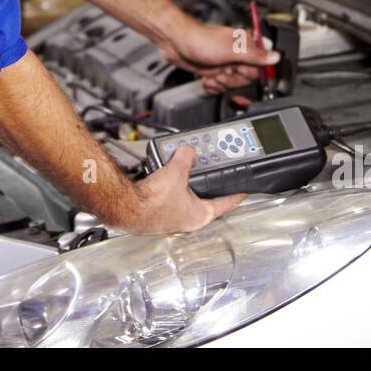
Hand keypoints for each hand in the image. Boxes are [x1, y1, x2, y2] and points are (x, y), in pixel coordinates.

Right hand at [122, 144, 245, 234]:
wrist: (127, 209)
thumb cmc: (152, 202)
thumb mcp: (176, 171)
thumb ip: (186, 156)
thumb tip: (188, 149)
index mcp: (200, 215)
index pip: (226, 204)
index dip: (235, 194)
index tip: (243, 191)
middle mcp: (188, 221)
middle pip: (204, 199)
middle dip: (205, 184)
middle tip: (206, 172)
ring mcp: (173, 220)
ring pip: (185, 199)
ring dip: (184, 186)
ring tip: (178, 171)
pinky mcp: (158, 216)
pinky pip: (169, 199)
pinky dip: (168, 189)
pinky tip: (161, 179)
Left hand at [158, 17, 279, 94]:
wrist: (175, 43)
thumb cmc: (200, 41)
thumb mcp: (231, 50)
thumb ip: (255, 55)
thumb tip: (275, 57)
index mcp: (245, 45)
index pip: (261, 65)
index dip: (251, 72)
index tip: (240, 70)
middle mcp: (237, 54)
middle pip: (247, 78)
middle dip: (233, 79)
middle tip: (223, 70)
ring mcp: (225, 63)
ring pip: (232, 84)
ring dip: (220, 83)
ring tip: (212, 73)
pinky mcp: (214, 71)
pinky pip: (219, 87)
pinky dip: (211, 86)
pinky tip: (205, 78)